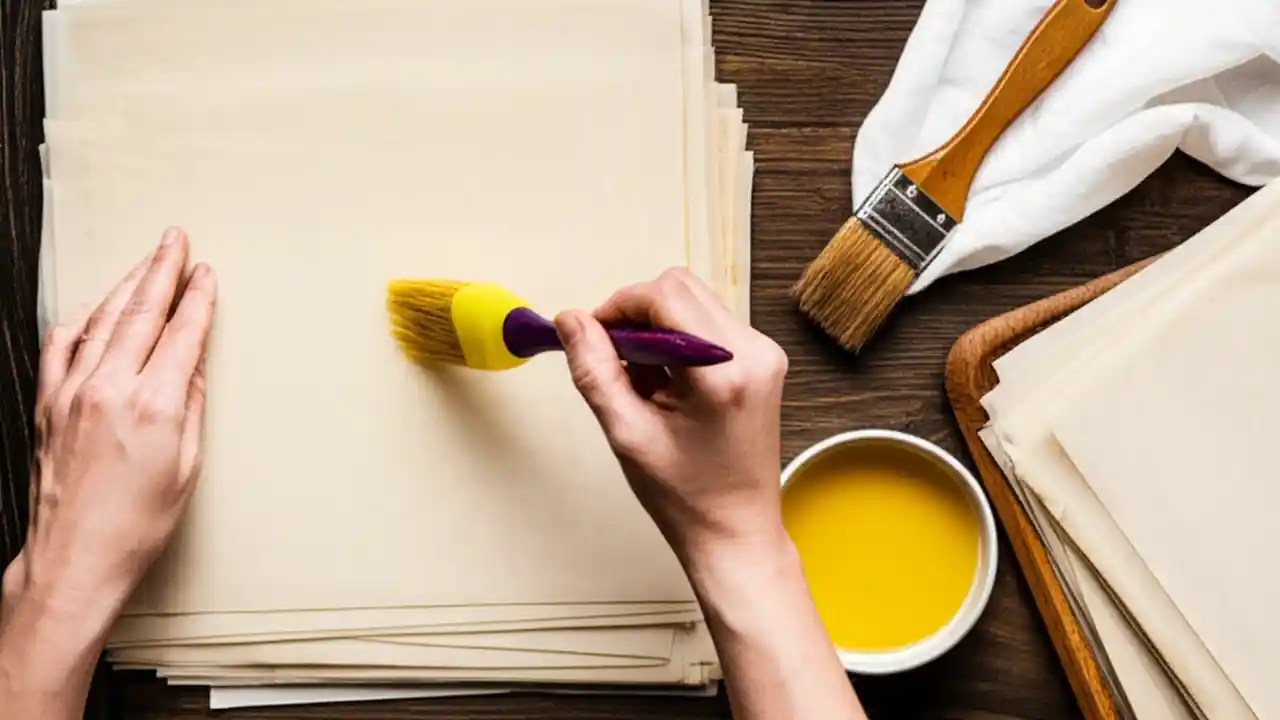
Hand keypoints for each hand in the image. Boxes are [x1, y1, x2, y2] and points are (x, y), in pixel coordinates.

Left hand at [0, 228, 215, 718]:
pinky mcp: (48, 405)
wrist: (74, 558)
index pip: (182, 333)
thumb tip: (192, 369)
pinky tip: (94, 307)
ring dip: (126, 285)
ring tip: (145, 262)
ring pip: (102, 319)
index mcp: (153, 405)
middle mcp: (109, 389)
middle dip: (162, 271)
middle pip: (141, 312)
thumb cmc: (136, 526)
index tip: (206, 274)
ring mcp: (72, 393)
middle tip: (175, 241)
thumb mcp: (187, 467)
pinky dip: (80, 318)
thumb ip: (191, 407)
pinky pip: (61, 344)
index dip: (197, 299)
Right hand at [554, 268, 789, 569]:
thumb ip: (595, 370)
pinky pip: (710, 326)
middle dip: (637, 314)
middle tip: (614, 359)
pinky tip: (668, 386)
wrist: (736, 531)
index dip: (618, 307)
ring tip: (644, 383)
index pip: (664, 295)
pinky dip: (679, 342)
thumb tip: (572, 320)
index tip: (593, 337)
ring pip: (695, 304)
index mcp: (724, 371)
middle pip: (681, 289)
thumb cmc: (687, 496)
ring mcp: (765, 355)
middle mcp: (755, 352)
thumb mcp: (627, 433)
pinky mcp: (764, 362)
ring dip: (658, 329)